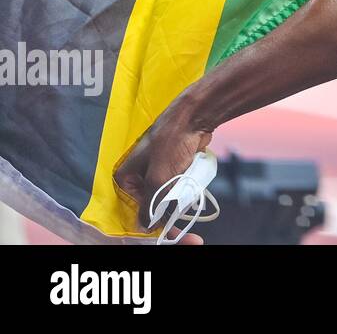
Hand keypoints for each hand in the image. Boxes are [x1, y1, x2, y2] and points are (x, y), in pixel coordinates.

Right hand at [114, 103, 212, 243]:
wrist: (195, 117)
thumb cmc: (172, 143)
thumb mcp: (158, 178)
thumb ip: (151, 205)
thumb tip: (146, 226)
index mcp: (125, 177)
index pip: (131, 208)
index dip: (145, 223)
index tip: (161, 234)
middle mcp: (137, 175)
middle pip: (148, 204)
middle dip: (163, 216)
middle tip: (181, 232)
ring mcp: (156, 171)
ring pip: (164, 197)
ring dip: (175, 206)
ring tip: (187, 214)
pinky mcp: (172, 167)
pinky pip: (175, 188)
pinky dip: (182, 194)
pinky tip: (191, 200)